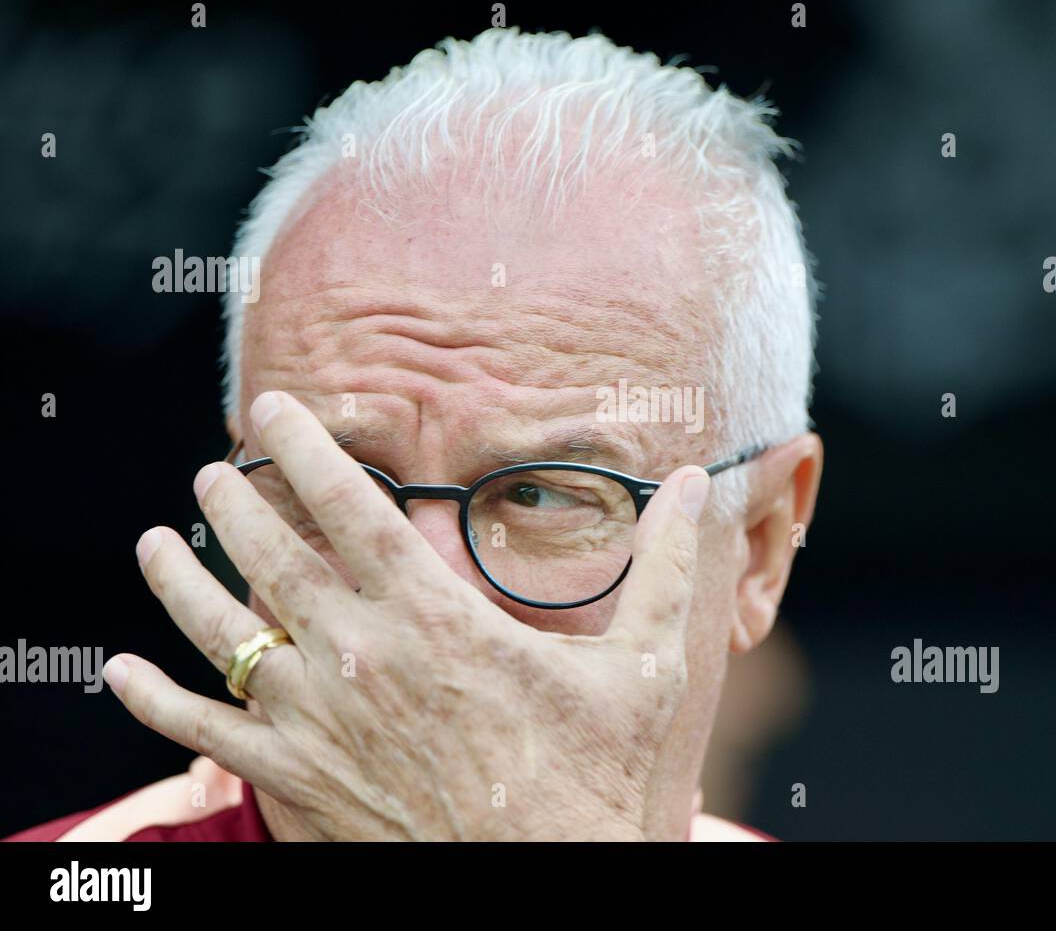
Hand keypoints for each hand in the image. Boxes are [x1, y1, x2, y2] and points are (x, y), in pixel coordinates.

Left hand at [104, 391, 710, 840]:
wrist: (552, 891)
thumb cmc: (598, 784)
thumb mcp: (650, 671)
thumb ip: (667, 571)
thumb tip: (700, 486)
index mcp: (437, 618)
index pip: (349, 506)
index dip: (305, 447)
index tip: (274, 409)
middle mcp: (360, 659)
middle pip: (270, 559)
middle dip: (232, 504)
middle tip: (210, 471)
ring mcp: (318, 725)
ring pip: (221, 636)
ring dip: (178, 583)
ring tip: (152, 543)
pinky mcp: (297, 786)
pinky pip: (203, 738)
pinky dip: (154, 702)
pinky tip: (119, 673)